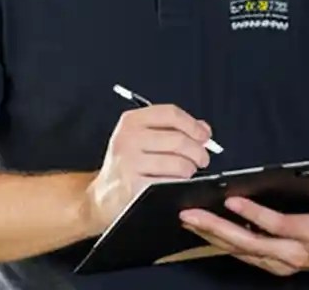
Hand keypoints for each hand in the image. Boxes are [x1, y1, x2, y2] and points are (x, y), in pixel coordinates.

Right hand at [84, 105, 212, 232]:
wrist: (104, 196)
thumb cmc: (128, 165)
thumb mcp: (142, 139)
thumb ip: (172, 129)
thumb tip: (203, 128)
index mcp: (131, 121)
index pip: (171, 114)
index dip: (193, 125)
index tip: (205, 135)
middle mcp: (128, 139)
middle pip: (179, 140)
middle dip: (198, 151)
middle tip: (202, 159)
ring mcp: (130, 163)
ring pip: (179, 163)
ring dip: (190, 170)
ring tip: (187, 172)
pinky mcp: (134, 186)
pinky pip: (171, 183)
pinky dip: (180, 184)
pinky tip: (176, 183)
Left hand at [178, 186, 308, 276]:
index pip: (276, 226)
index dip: (253, 213)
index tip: (231, 199)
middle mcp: (290, 254)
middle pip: (247, 243)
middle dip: (217, 229)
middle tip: (190, 214)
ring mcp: (278, 262)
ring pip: (239, 251)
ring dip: (212, 236)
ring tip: (188, 220)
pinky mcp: (270, 263)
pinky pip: (241, 254)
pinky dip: (219, 242)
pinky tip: (202, 230)